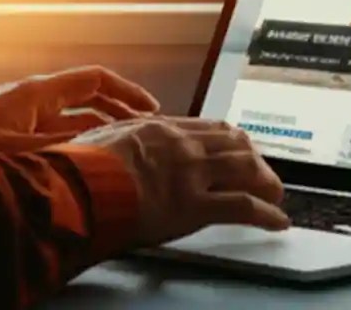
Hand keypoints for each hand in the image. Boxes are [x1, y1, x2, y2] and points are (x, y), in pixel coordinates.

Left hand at [0, 66, 159, 151]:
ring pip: (75, 116)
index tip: (150, 109)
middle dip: (120, 108)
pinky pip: (59, 131)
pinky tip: (92, 156)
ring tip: (126, 143)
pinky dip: (81, 140)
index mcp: (39, 92)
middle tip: (146, 128)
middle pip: (89, 96)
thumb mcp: (21, 151)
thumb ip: (65, 149)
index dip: (126, 91)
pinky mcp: (17, 134)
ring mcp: (26, 116)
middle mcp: (36, 99)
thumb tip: (104, 149)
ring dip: (102, 127)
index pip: (94, 80)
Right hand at [70, 117, 289, 244]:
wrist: (73, 189)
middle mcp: (183, 146)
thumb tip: (120, 146)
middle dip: (255, 159)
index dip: (231, 141)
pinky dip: (266, 214)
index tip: (240, 149)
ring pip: (246, 169)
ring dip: (267, 183)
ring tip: (275, 197)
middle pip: (236, 144)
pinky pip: (242, 206)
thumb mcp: (99, 140)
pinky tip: (277, 221)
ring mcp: (191, 174)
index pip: (210, 128)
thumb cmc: (76, 170)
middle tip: (263, 174)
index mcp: (160, 128)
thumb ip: (121, 140)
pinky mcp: (193, 205)